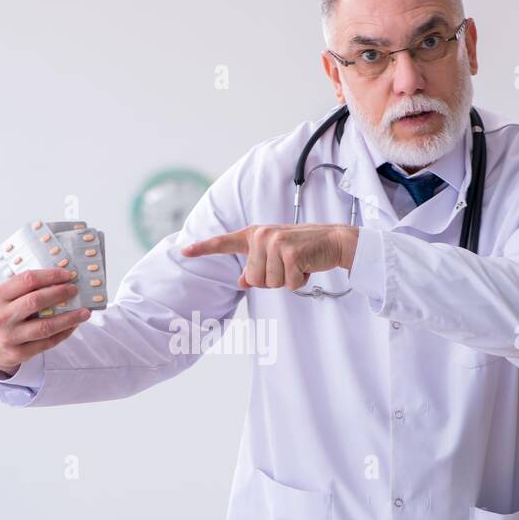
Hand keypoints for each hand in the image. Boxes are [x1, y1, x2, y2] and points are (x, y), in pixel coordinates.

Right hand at [0, 268, 90, 375]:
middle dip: (60, 293)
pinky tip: (73, 325)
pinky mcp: (19, 353)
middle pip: (36, 301)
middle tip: (75, 290)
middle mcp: (1, 317)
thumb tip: (59, 279)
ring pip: (45, 326)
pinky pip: (48, 342)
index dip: (50, 276)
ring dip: (69, 318)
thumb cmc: (0, 315)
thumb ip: (24, 289)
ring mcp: (9, 337)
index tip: (66, 274)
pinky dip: (64, 333)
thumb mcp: (2, 298)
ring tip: (84, 312)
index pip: (27, 280)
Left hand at [180, 224, 358, 289]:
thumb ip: (256, 266)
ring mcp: (275, 243)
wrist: (334, 240)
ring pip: (270, 284)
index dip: (203, 248)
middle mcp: (261, 236)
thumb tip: (241, 282)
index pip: (224, 243)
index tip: (184, 251)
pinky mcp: (290, 253)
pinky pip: (288, 285)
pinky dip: (299, 282)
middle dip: (274, 280)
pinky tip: (307, 267)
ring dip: (287, 281)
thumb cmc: (305, 249)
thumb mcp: (276, 256)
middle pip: (254, 280)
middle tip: (290, 265)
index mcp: (255, 234)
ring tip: (299, 264)